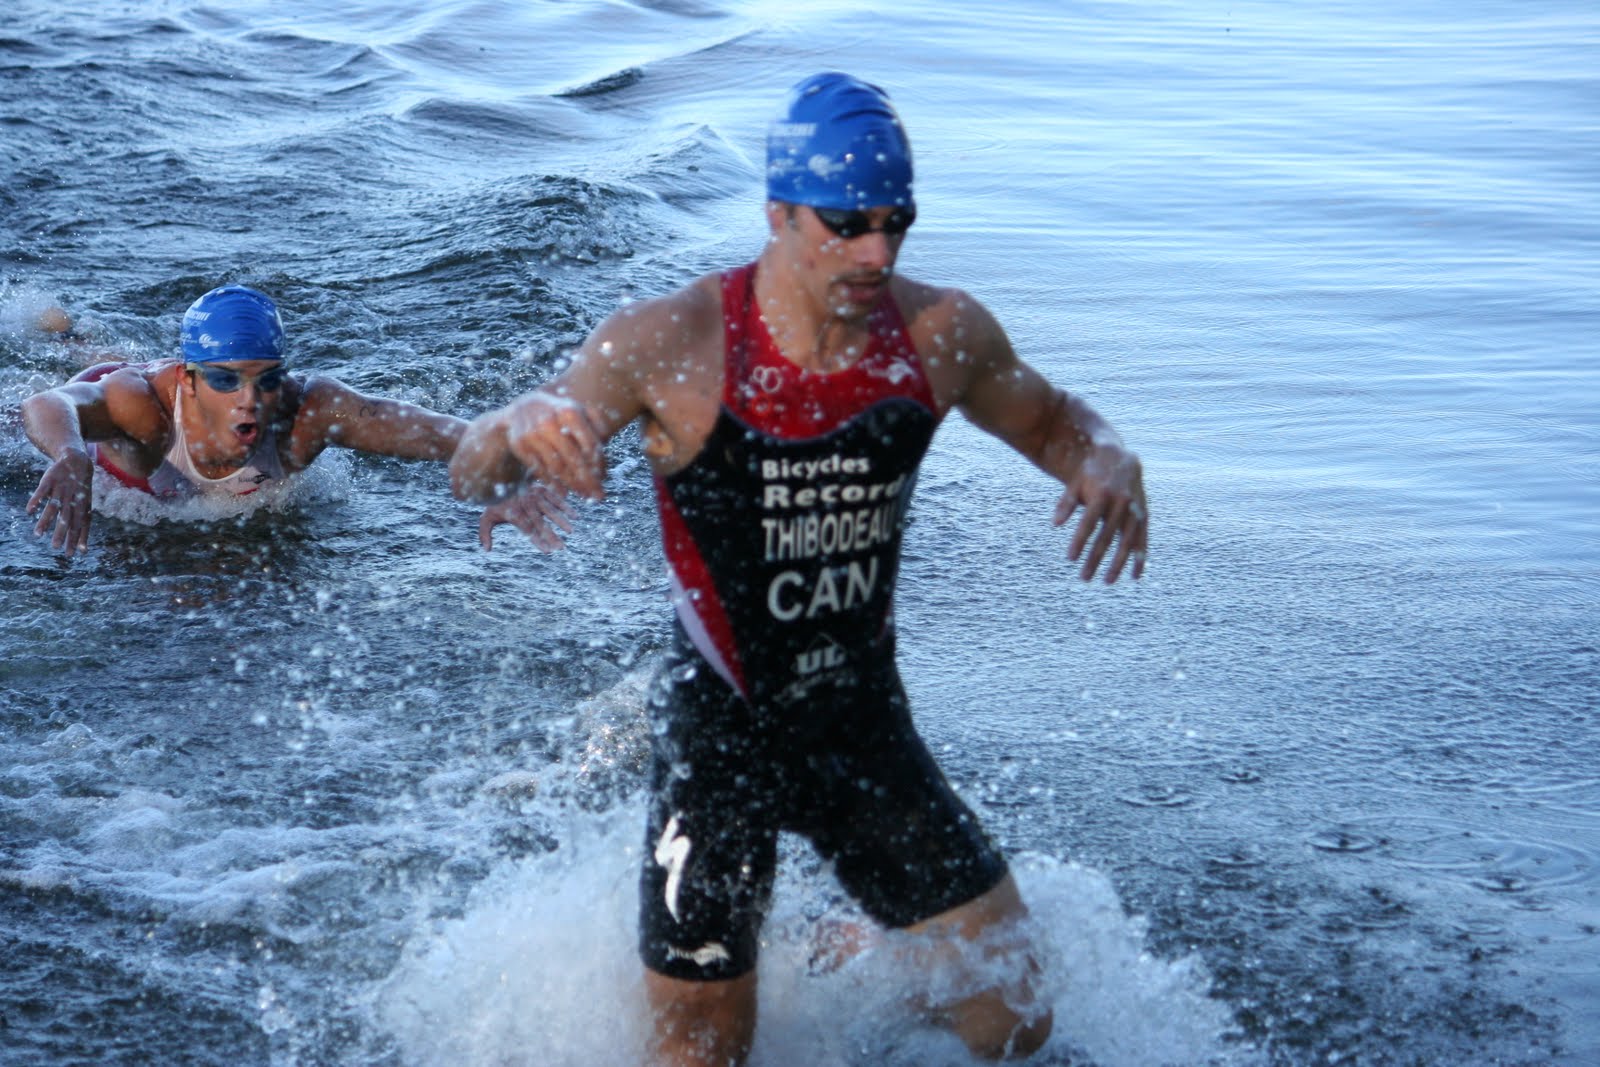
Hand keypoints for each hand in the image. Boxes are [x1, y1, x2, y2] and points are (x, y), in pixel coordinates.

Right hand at [26, 449, 94, 556]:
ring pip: (53, 507)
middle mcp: (72, 499)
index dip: (77, 537)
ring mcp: (61, 490)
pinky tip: (29, 510)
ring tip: (38, 534)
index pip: (81, 525)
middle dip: (62, 532)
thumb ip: (82, 525)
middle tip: (55, 547)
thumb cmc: (80, 490)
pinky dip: (36, 500)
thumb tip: (83, 550)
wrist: (77, 462)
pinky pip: (42, 491)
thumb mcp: (84, 506)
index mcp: (82, 506)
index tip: (73, 553)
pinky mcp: (50, 481)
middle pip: (67, 518)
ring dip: (45, 521)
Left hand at [478, 483, 576, 551]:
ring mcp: (535, 496)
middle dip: (551, 535)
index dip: (538, 540)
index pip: (528, 530)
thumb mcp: (486, 517)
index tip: (547, 551)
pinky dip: (565, 506)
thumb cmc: (495, 502)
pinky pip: (555, 498)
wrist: (500, 477)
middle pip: (540, 523)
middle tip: (561, 547)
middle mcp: (526, 505)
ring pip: (550, 510)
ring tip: (570, 531)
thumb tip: (487, 550)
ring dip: (561, 520)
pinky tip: (575, 516)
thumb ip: (485, 534)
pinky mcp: (541, 489)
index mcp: (514, 513)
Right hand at [504, 393, 609, 500]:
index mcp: (569, 411)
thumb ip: (596, 421)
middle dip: (589, 480)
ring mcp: (533, 434)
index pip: (589, 444)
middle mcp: (549, 422)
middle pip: (574, 458)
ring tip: (584, 495)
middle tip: (599, 496)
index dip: (599, 463)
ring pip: (557, 466)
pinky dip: (552, 483)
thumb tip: (605, 441)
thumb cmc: (558, 411)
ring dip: (573, 484)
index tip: (604, 477)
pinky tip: (564, 492)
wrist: (522, 408)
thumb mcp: (578, 408)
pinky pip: (539, 469)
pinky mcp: (520, 445)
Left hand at [1053, 444, 1146, 582]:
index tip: (1070, 558)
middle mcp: (1121, 502)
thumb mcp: (1075, 483)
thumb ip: (1066, 503)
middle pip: (1106, 536)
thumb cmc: (1091, 474)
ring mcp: (1134, 509)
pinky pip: (1143, 539)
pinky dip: (1140, 557)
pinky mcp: (1143, 515)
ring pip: (1126, 541)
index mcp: (1102, 494)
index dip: (1079, 541)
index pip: (1088, 523)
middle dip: (1095, 559)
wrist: (1119, 458)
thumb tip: (1055, 524)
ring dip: (1118, 563)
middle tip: (1084, 578)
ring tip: (1107, 582)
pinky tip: (1135, 576)